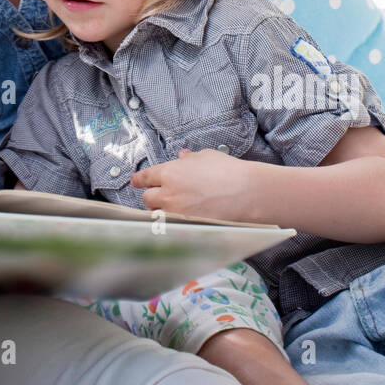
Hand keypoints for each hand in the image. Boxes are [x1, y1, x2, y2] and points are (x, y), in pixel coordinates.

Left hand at [131, 148, 256, 221]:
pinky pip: (170, 228)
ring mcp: (176, 214)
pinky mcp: (186, 228)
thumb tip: (182, 156)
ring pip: (156, 216)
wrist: (247, 193)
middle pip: (147, 199)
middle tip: (159, 196)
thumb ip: (190, 158)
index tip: (136, 182)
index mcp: (170, 173)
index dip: (139, 180)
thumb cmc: (229, 172)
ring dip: (160, 212)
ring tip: (171, 210)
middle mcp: (168, 194)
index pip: (145, 178)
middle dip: (151, 197)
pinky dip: (172, 225)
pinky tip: (179, 222)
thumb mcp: (207, 157)